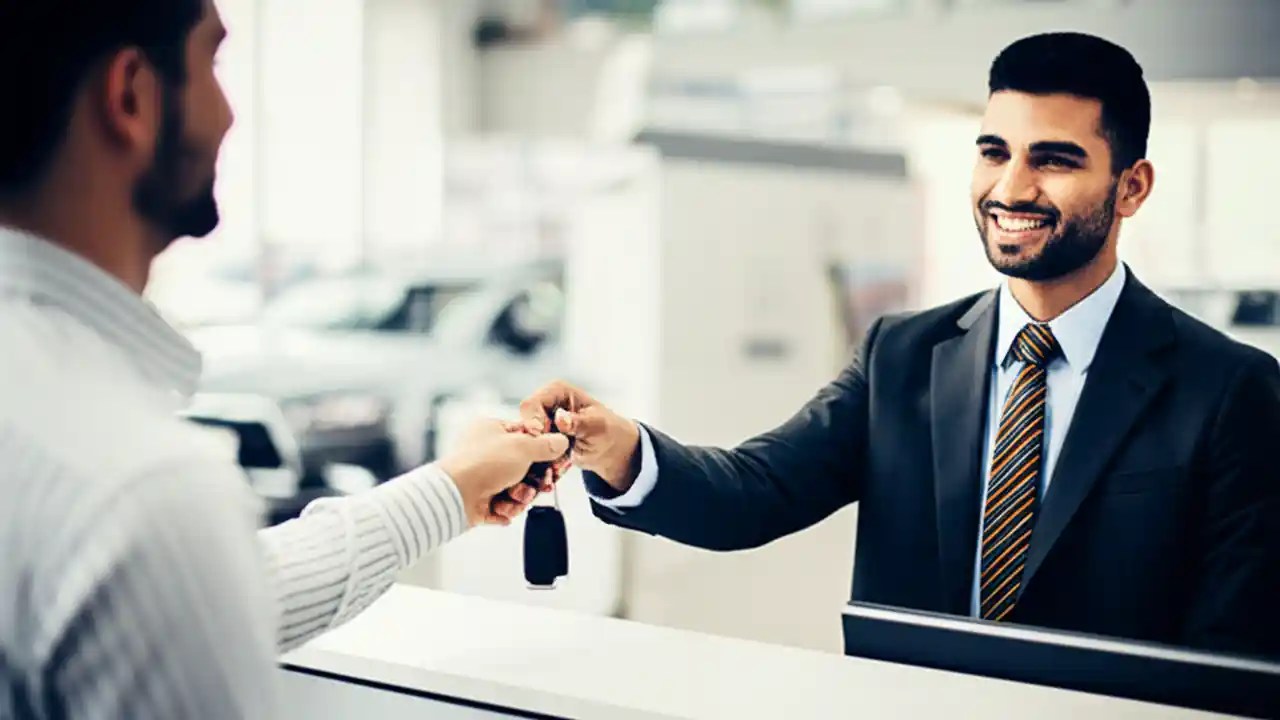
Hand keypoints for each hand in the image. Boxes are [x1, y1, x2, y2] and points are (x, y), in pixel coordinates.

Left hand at [438, 418, 569, 526]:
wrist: (455, 496)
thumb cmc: (482, 464)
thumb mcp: (523, 446)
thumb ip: (546, 444)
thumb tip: (560, 441)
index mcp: (492, 431)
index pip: (526, 437)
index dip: (543, 451)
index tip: (556, 462)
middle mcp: (486, 453)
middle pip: (525, 467)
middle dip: (533, 480)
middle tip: (541, 484)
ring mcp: (482, 477)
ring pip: (516, 489)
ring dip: (520, 497)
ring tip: (514, 497)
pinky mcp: (479, 500)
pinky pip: (504, 506)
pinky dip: (506, 509)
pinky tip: (502, 508)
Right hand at [519, 381, 641, 493]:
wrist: (611, 450)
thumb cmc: (608, 431)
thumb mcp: (596, 426)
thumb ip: (577, 422)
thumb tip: (560, 418)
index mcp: (557, 391)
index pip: (531, 404)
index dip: (533, 422)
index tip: (542, 437)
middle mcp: (545, 404)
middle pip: (524, 422)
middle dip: (534, 440)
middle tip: (549, 453)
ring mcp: (541, 423)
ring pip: (525, 439)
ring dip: (537, 453)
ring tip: (553, 461)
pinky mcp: (541, 440)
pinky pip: (531, 450)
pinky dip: (539, 460)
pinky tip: (550, 466)